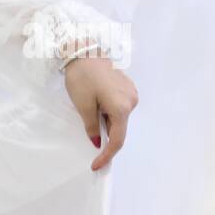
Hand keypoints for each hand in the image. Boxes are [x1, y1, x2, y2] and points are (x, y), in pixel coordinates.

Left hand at [63, 53, 138, 171]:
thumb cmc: (82, 77)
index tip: (95, 165)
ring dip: (106, 119)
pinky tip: (97, 99)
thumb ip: (91, 126)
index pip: (117, 140)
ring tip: (90, 104)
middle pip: (119, 127)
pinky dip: (109, 110)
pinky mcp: (128, 86)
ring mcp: (132, 93)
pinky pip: (119, 106)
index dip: (106, 155)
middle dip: (104, 132)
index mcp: (121, 108)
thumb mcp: (83, 105)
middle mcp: (132, 101)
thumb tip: (97, 143)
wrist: (84, 49)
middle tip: (87, 124)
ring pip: (119, 116)